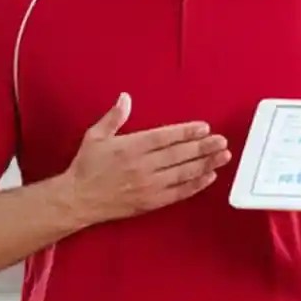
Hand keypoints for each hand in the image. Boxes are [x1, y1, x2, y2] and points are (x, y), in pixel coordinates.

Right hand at [62, 93, 230, 226]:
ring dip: (205, 164)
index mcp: (130, 147)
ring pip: (183, 174)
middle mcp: (142, 166)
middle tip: (222, 141)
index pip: (164, 137)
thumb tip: (125, 98)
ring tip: (223, 156)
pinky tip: (209, 176)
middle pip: (179, 155)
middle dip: (203, 147)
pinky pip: (178, 193)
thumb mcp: (95, 136)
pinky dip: (195, 185)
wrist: (77, 200)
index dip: (186, 132)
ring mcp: (148, 186)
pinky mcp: (150, 202)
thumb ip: (114, 117)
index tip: (204, 127)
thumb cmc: (86, 166)